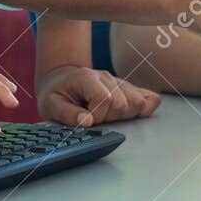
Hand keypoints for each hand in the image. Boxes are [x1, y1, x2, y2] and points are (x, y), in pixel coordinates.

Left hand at [37, 65, 160, 127]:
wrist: (62, 78)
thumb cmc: (57, 93)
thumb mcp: (51, 104)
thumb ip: (67, 113)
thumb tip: (87, 122)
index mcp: (88, 78)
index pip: (104, 99)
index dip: (96, 115)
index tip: (86, 120)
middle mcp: (107, 78)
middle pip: (123, 104)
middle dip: (109, 118)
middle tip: (95, 117)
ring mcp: (120, 83)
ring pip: (138, 103)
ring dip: (124, 115)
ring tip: (108, 115)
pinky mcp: (129, 89)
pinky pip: (150, 98)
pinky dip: (145, 109)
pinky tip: (130, 114)